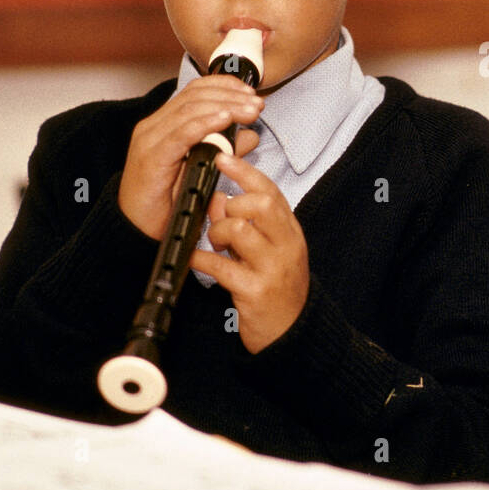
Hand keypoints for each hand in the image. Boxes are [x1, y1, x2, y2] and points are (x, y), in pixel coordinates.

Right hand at [118, 76, 262, 239]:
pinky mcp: (151, 158)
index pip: (195, 91)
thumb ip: (226, 149)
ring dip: (226, 107)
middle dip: (231, 96)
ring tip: (250, 112)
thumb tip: (251, 133)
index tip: (251, 92)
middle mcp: (155, 126)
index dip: (225, 86)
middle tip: (257, 104)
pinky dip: (205, 124)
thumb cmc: (168, 200)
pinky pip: (180, 134)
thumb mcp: (204, 168)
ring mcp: (150, 140)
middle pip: (195, 96)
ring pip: (190, 110)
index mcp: (165, 124)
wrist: (137, 229)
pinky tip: (225, 120)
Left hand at [189, 150, 309, 353]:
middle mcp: (286, 245)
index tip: (223, 157)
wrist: (291, 331)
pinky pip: (221, 266)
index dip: (245, 172)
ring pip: (240, 230)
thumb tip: (218, 197)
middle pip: (262, 204)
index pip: (270, 192)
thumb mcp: (268, 250)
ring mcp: (273, 268)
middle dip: (234, 205)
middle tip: (224, 220)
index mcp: (290, 231)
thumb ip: (245, 222)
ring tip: (217, 246)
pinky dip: (202, 260)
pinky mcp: (256, 291)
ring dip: (218, 233)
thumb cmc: (277, 287)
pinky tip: (197, 261)